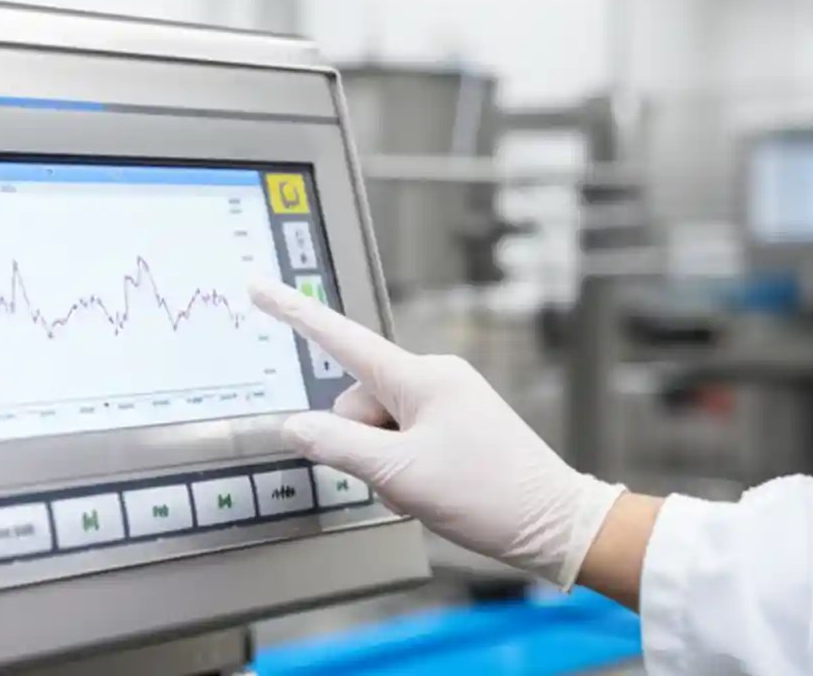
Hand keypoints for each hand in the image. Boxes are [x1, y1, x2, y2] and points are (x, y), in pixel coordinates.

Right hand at [250, 280, 625, 588]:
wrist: (553, 524)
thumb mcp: (400, 475)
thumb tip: (296, 427)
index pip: (342, 339)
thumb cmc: (489, 495)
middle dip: (362, 446)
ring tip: (425, 489)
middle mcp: (433, 377)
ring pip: (378, 426)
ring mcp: (447, 399)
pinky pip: (404, 436)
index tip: (259, 287)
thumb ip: (339, 446)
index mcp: (420, 377)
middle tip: (401, 481)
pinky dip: (403, 467)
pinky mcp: (455, 421)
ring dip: (384, 464)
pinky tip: (432, 489)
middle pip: (357, 403)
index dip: (294, 313)